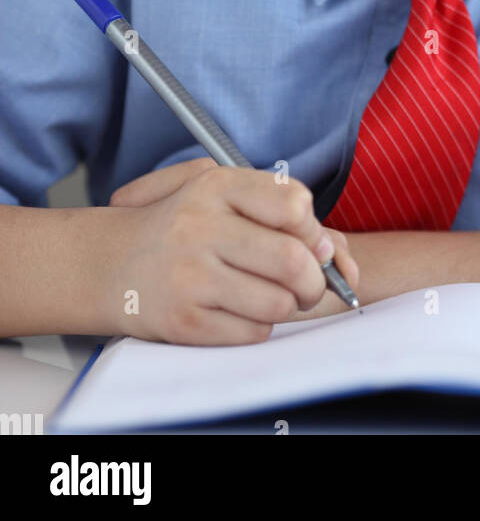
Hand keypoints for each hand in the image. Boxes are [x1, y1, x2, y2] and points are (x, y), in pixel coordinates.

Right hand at [105, 157, 359, 344]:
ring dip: (286, 306)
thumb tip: (329, 249)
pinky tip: (237, 310)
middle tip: (306, 284)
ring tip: (271, 296)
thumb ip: (277, 207)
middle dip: (313, 280)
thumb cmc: (181, 227)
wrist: (109, 263)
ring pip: (277, 302)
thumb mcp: (220, 194)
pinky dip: (258, 326)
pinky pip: (252, 332)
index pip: (293, 203)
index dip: (313, 229)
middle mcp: (201, 227)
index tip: (309, 242)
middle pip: (292, 260)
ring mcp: (191, 276)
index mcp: (216, 187)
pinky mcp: (184, 321)